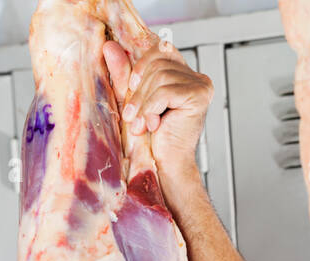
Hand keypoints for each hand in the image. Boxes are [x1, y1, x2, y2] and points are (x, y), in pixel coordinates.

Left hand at [103, 38, 211, 186]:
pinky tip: (153, 124)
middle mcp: (196, 77)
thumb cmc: (153, 139)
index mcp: (182, 75)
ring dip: (144, 103)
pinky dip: (152, 108)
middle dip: (140, 91)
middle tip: (134, 116)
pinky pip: (165, 91)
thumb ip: (124, 74)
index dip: (142, 65)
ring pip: (160, 76)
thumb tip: (109, 47)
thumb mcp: (134, 100)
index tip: (132, 87)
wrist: (166, 165)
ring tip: (142, 124)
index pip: (161, 50)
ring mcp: (201, 85)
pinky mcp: (200, 95)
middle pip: (158, 63)